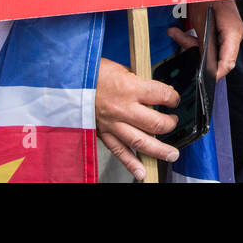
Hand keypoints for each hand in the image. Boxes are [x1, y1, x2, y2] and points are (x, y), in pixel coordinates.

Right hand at [95, 58, 180, 180]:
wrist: (69, 82)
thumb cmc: (95, 72)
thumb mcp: (122, 69)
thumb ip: (139, 83)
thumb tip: (156, 92)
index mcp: (130, 88)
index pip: (162, 95)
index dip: (173, 98)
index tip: (174, 100)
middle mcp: (123, 109)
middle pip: (155, 123)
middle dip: (170, 124)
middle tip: (174, 123)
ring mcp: (113, 124)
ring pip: (140, 142)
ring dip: (158, 150)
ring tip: (171, 155)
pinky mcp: (102, 133)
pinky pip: (119, 151)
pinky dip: (131, 164)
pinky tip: (142, 172)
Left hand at [182, 0, 242, 79]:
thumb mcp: (202, 20)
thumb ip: (201, 43)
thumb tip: (200, 63)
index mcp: (233, 32)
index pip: (228, 62)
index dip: (216, 74)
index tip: (204, 81)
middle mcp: (233, 34)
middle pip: (218, 57)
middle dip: (198, 56)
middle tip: (183, 50)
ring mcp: (228, 32)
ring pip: (210, 49)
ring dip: (190, 43)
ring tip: (174, 34)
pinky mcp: (220, 29)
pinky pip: (207, 41)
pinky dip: (193, 38)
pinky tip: (177, 31)